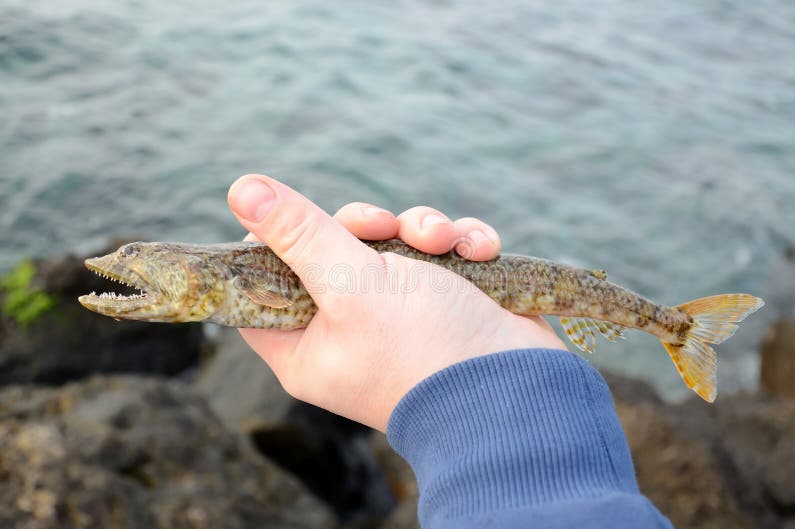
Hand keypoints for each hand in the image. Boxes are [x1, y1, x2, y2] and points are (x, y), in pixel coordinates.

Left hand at [228, 174, 565, 430]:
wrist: (520, 389)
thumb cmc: (425, 349)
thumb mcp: (353, 284)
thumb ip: (300, 233)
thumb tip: (242, 187)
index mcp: (306, 344)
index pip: (262, 286)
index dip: (271, 244)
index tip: (292, 218)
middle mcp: (347, 331)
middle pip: (329, 251)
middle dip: (365, 226)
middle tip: (385, 227)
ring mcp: (397, 316)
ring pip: (391, 244)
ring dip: (423, 229)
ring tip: (447, 244)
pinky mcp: (442, 301)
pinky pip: (439, 254)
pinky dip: (460, 244)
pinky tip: (481, 250)